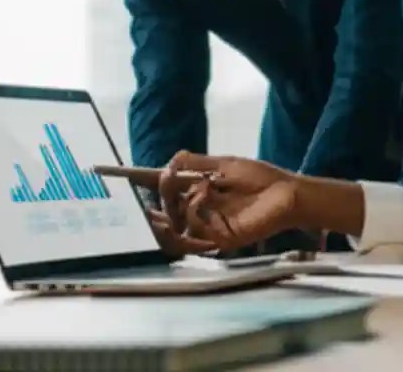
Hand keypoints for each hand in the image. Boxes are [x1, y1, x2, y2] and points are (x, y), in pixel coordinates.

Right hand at [105, 152, 301, 252]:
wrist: (288, 194)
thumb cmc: (260, 178)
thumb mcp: (224, 165)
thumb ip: (196, 164)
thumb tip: (170, 161)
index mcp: (197, 192)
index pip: (163, 190)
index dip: (141, 183)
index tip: (114, 174)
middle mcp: (197, 212)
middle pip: (164, 210)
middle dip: (156, 197)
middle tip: (159, 181)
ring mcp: (207, 227)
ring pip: (174, 225)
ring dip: (170, 206)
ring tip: (174, 187)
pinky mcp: (219, 239)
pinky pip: (194, 232)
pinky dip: (192, 212)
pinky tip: (202, 195)